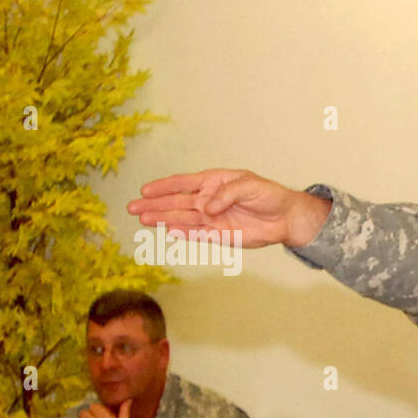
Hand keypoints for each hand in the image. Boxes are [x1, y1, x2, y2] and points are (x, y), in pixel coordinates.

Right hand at [128, 168, 331, 248]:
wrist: (285, 217)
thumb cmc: (268, 195)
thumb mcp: (248, 185)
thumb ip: (226, 194)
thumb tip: (207, 208)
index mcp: (212, 182)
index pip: (182, 183)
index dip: (163, 187)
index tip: (144, 190)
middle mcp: (207, 200)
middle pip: (176, 202)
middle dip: (154, 205)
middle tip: (133, 208)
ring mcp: (211, 218)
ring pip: (182, 219)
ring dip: (162, 219)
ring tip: (143, 219)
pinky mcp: (218, 235)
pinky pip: (197, 234)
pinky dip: (183, 233)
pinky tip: (167, 231)